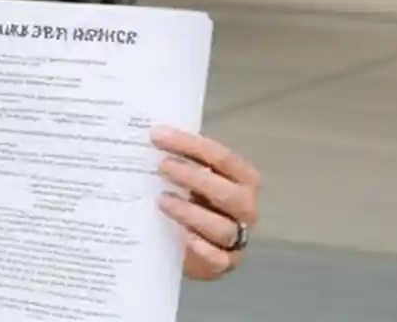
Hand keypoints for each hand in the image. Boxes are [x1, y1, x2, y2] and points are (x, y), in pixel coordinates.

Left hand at [150, 125, 260, 280]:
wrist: (196, 242)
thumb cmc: (196, 198)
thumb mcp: (193, 176)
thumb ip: (182, 158)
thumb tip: (151, 134)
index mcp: (243, 177)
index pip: (220, 157)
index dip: (189, 144)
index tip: (157, 135)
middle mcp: (246, 205)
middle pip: (225, 191)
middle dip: (192, 177)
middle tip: (162, 166)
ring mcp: (239, 236)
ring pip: (221, 226)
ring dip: (190, 212)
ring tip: (162, 200)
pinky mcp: (226, 262)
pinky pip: (218, 258)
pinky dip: (200, 247)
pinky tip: (180, 235)